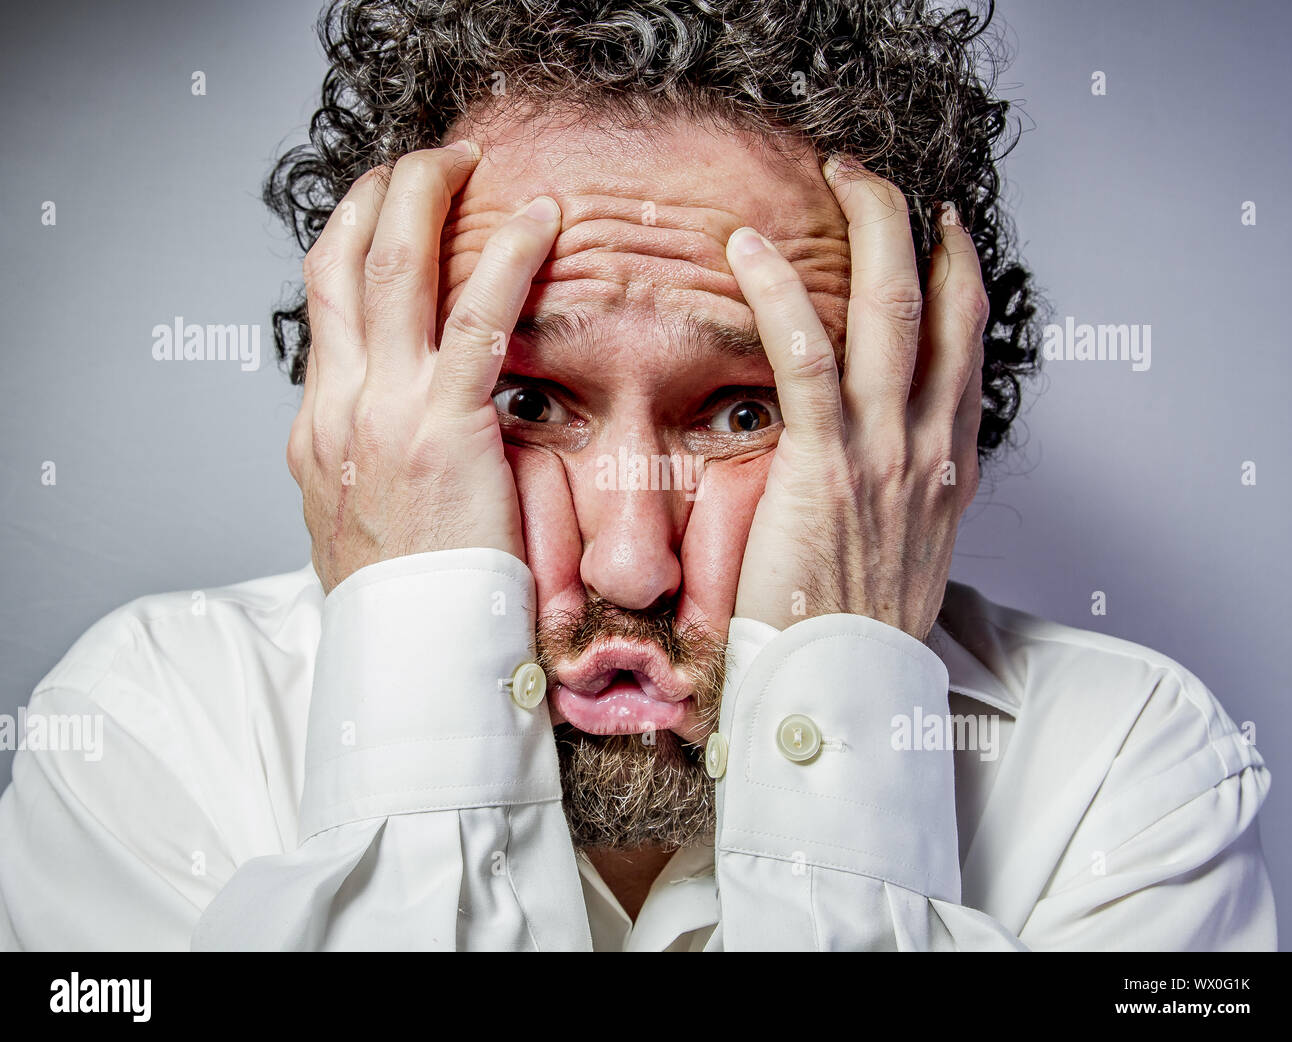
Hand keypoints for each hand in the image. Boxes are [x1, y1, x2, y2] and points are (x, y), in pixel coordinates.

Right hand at [286, 141, 562, 593]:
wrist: (411, 658)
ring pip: (392, 267)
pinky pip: (476, 320)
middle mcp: (338, 407)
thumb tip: (399, 444)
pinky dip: (508, 258)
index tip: (386, 213)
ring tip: (466, 161)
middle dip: (378, 196)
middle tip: (423, 164)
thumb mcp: (362, 527)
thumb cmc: (406, 603)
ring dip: (427, 196)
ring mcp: (383, 412)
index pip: (324, 307)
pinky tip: (540, 221)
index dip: (351, 243)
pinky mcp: (442, 429)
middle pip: (340, 263)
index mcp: (318, 430)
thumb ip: (372, 469)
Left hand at [726, 157, 986, 641]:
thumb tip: (870, 468)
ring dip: (867, 227)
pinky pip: (808, 357)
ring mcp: (886, 454)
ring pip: (892, 308)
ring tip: (834, 175)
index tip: (941, 234)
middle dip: (913, 226)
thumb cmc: (854, 633)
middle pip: (941, 305)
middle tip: (876, 179)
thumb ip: (895, 499)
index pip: (965, 349)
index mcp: (947, 468)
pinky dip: (781, 293)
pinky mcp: (826, 467)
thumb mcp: (901, 559)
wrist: (844, 696)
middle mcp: (930, 449)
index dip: (959, 277)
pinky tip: (751, 250)